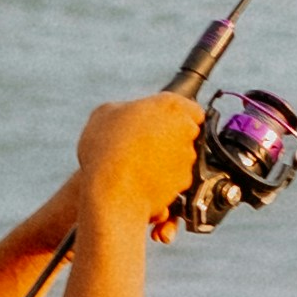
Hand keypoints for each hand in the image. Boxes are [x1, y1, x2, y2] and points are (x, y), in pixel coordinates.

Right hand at [73, 89, 205, 238]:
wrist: (111, 191)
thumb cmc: (107, 148)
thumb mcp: (105, 113)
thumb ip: (125, 109)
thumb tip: (126, 115)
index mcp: (171, 106)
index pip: (191, 108)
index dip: (177, 116)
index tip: (163, 122)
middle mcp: (186, 130)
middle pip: (186, 132)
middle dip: (170, 137)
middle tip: (144, 143)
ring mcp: (187, 158)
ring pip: (181, 156)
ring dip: (166, 159)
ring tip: (137, 164)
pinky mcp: (183, 183)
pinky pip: (175, 179)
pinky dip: (163, 180)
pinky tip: (141, 179)